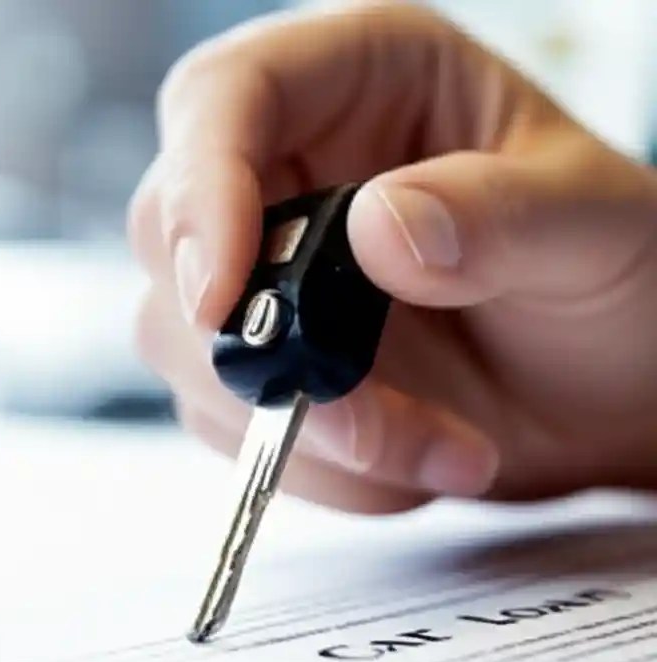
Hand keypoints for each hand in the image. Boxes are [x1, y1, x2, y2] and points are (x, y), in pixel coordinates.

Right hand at [130, 3, 656, 512]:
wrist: (614, 390)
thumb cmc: (617, 274)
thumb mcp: (599, 225)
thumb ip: (503, 215)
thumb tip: (379, 231)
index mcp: (359, 77)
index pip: (224, 96)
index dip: (200, 185)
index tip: (223, 294)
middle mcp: (288, 163)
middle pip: (169, 228)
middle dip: (252, 340)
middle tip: (360, 410)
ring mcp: (261, 266)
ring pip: (182, 340)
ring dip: (295, 417)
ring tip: (435, 446)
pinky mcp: (258, 355)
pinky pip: (225, 419)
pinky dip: (313, 464)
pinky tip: (410, 459)